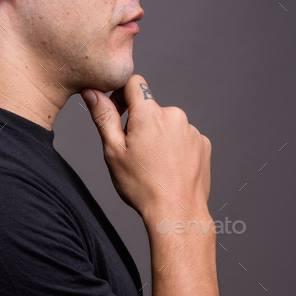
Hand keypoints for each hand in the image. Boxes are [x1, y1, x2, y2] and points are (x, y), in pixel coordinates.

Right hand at [81, 75, 211, 229]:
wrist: (177, 212)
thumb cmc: (142, 187)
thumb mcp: (114, 151)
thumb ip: (104, 117)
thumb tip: (93, 92)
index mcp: (149, 115)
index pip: (134, 83)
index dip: (121, 94)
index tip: (118, 114)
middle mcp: (174, 115)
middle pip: (151, 108)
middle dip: (141, 123)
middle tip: (136, 152)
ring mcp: (191, 130)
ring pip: (168, 124)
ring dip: (160, 136)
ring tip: (154, 164)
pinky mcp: (203, 143)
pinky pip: (184, 137)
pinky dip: (176, 147)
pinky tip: (170, 168)